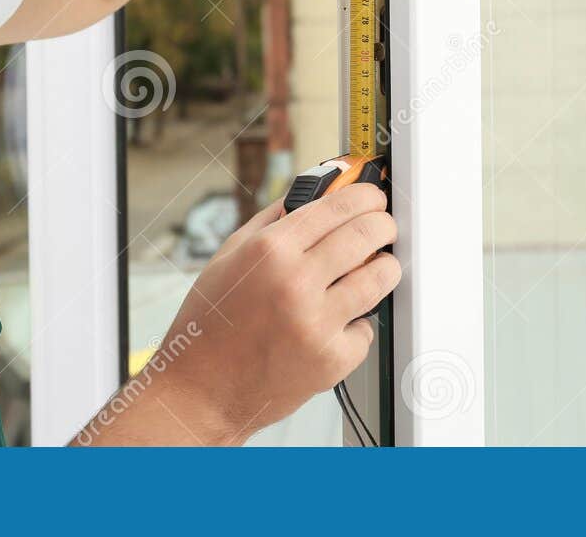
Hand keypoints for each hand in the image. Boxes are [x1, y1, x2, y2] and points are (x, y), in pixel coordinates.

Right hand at [75, 183, 398, 444]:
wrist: (200, 390)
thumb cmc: (209, 325)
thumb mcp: (230, 257)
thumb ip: (273, 221)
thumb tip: (313, 195)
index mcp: (269, 250)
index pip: (338, 206)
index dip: (366, 196)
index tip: (374, 197)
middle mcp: (295, 283)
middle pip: (367, 235)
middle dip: (383, 225)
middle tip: (382, 228)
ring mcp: (317, 323)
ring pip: (380, 278)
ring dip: (385, 267)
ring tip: (377, 267)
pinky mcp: (332, 360)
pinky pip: (367, 327)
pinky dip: (358, 322)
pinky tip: (338, 322)